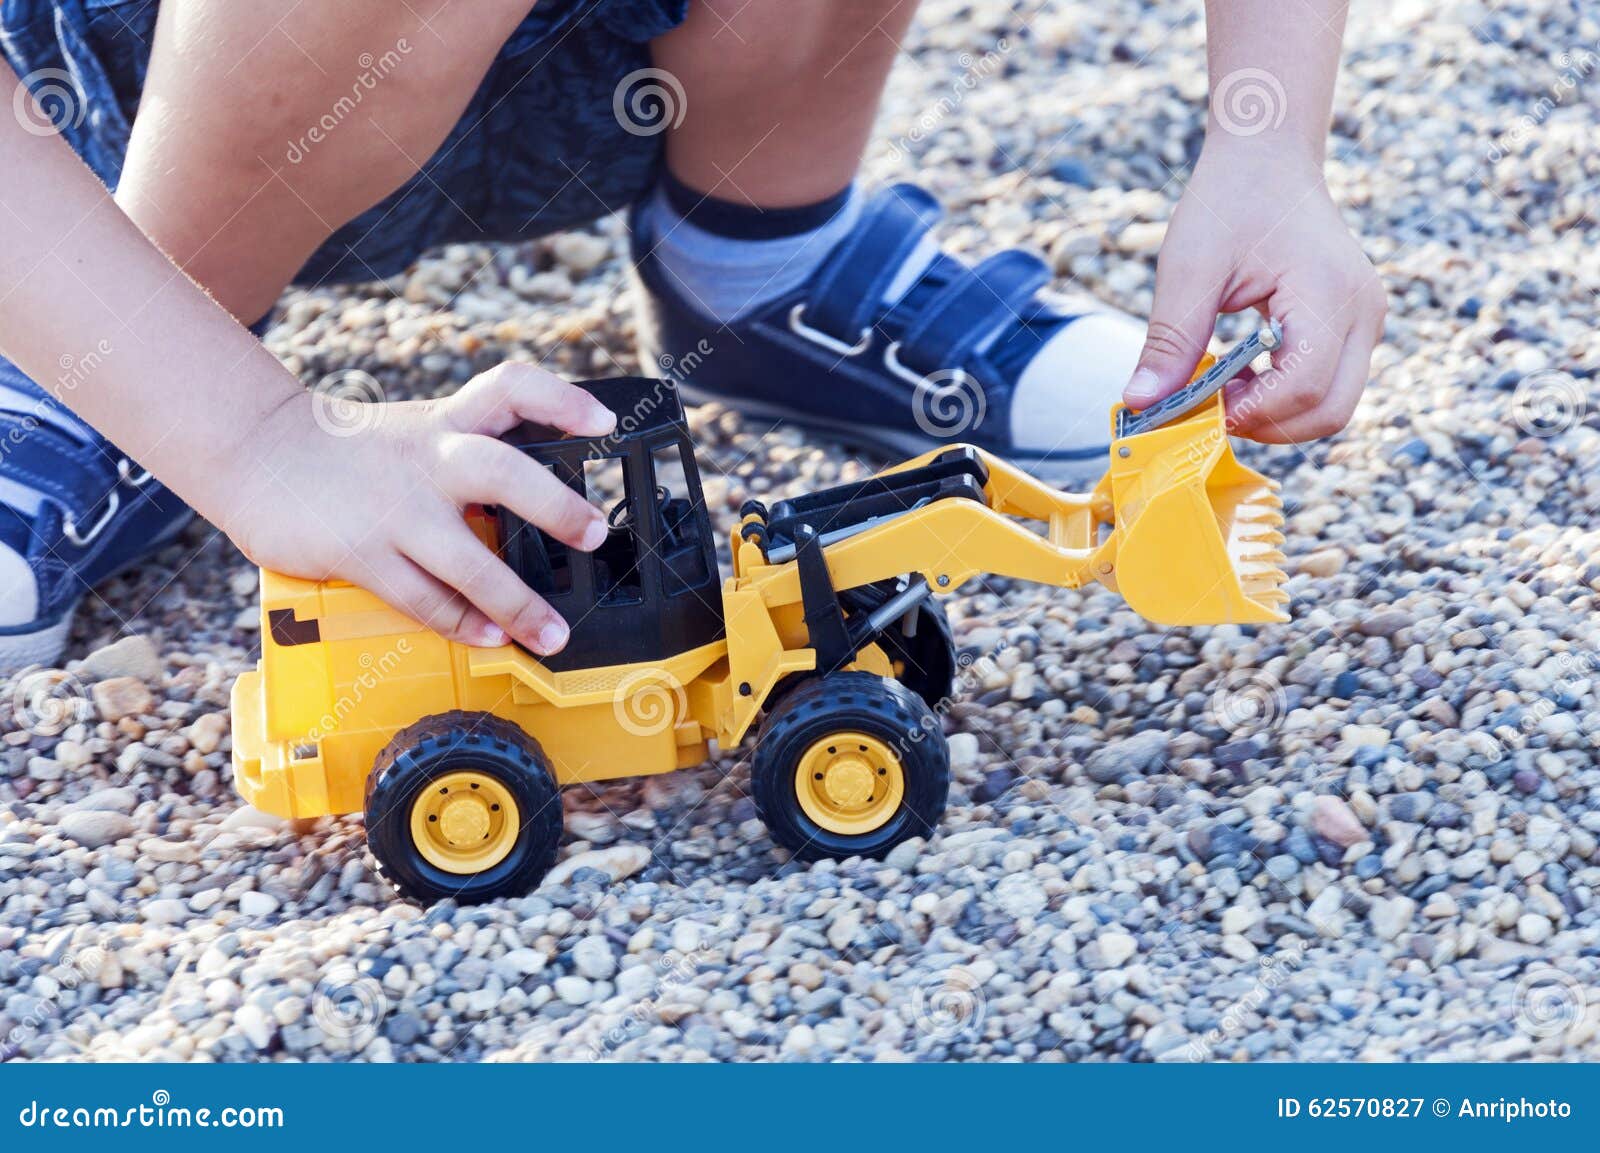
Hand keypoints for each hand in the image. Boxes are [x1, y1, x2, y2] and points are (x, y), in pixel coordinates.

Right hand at [221, 364, 614, 654]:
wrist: (257, 452)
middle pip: (501, 470)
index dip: (562, 399)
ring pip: (468, 559)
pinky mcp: (362, 553)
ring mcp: (395, 509)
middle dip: (554, 505)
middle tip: (592, 534)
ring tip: (552, 632)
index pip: (510, 388)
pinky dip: (463, 622)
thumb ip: (474, 449)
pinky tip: (492, 637)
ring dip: (517, 601)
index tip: (605, 422)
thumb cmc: (353, 451)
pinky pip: (424, 598)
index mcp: (446, 422)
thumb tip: (546, 492)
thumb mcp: (419, 430)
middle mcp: (427, 459)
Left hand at [1122, 137, 1386, 441]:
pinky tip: (1242, 372)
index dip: (1249, 413)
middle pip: (1330, 412)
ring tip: (1223, 384)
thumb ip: (1170, 340)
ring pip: (1333, 406)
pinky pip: (1329, 384)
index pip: (1303, 389)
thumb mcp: (1189, 267)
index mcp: (1330, 293)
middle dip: (1266, 424)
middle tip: (1211, 406)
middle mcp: (1364, 312)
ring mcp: (1367, 320)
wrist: (1268, 156)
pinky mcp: (1355, 324)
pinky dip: (1285, 395)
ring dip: (1276, 413)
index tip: (1199, 406)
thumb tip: (1141, 403)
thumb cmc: (1230, 198)